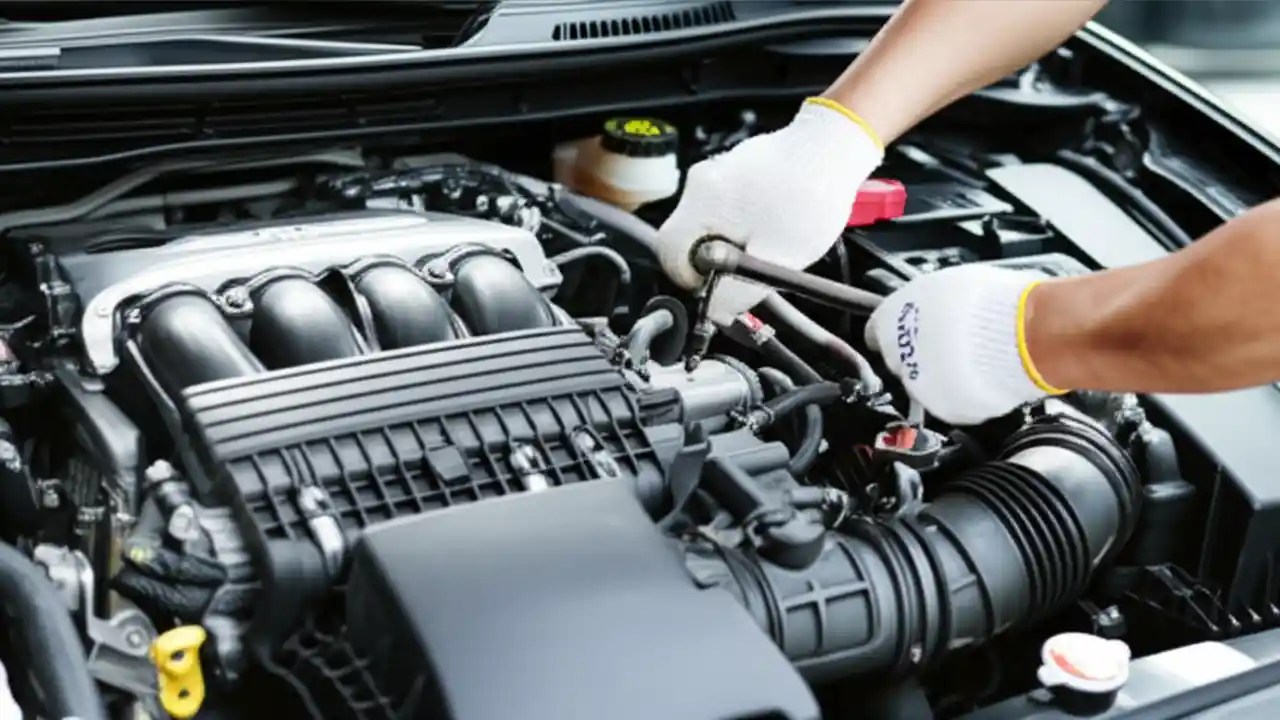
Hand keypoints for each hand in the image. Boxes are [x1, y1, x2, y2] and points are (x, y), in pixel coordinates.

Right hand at [657, 97, 883, 324]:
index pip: (670, 258)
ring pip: (702, 229)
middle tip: (748, 268)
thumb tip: (715, 312)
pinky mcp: (729, 172)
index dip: (694, 282)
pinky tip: (767, 223)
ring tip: (764, 241)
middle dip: (713, 264)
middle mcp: (699, 185)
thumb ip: (739, 290)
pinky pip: (719, 212)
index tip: (722, 287)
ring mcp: (712, 175)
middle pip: (683, 244)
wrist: (835, 144)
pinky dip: (738, 226)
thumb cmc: (813, 195)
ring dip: (727, 245)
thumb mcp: (779, 260)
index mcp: (702, 203)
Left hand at [864, 264, 1064, 424]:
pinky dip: (960, 393)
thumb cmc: (991, 302)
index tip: (903, 332)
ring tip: (970, 358)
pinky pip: (948, 401)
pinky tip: (981, 376)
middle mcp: (898, 356)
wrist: (1025, 336)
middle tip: (947, 343)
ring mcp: (920, 387)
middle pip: (899, 359)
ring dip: (939, 374)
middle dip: (918, 353)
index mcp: (890, 321)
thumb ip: (923, 301)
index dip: (893, 332)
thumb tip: (922, 305)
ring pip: (922, 383)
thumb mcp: (947, 284)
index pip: (875, 332)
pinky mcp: (946, 410)